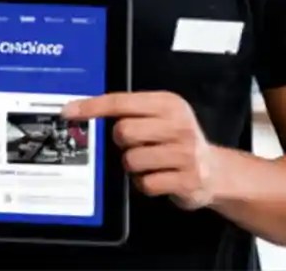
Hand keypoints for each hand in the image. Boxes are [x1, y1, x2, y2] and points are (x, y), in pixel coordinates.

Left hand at [63, 91, 217, 209]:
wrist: (215, 170)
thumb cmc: (178, 141)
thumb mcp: (161, 116)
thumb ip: (129, 110)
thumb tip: (83, 110)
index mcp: (169, 104)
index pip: (121, 101)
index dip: (92, 107)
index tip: (69, 112)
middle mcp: (179, 125)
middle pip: (124, 131)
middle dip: (122, 142)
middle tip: (138, 145)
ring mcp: (186, 153)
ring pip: (131, 160)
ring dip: (134, 166)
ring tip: (151, 163)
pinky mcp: (187, 179)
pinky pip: (145, 183)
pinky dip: (145, 184)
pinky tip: (159, 177)